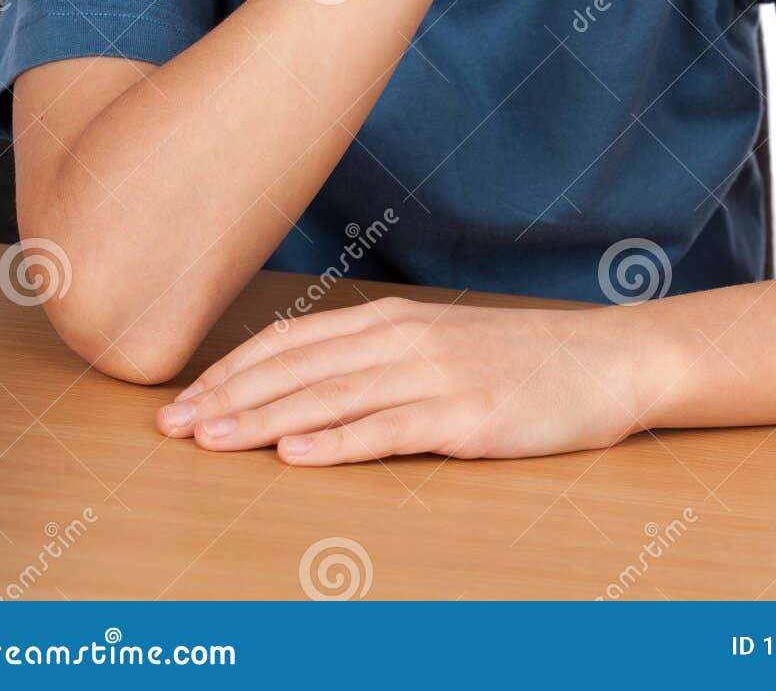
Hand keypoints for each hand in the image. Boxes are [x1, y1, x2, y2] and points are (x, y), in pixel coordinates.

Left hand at [156, 295, 650, 464]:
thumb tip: (305, 384)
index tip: (183, 397)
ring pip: (329, 398)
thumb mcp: (439, 344)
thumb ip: (376, 357)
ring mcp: (435, 375)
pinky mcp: (467, 416)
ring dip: (262, 421)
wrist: (606, 359)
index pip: (291, 341)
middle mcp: (403, 339)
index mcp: (392, 319)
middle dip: (227, 398)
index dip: (232, 370)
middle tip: (170, 426)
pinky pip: (388, 430)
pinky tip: (296, 456)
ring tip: (209, 440)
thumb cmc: (519, 360)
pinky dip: (336, 443)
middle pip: (297, 368)